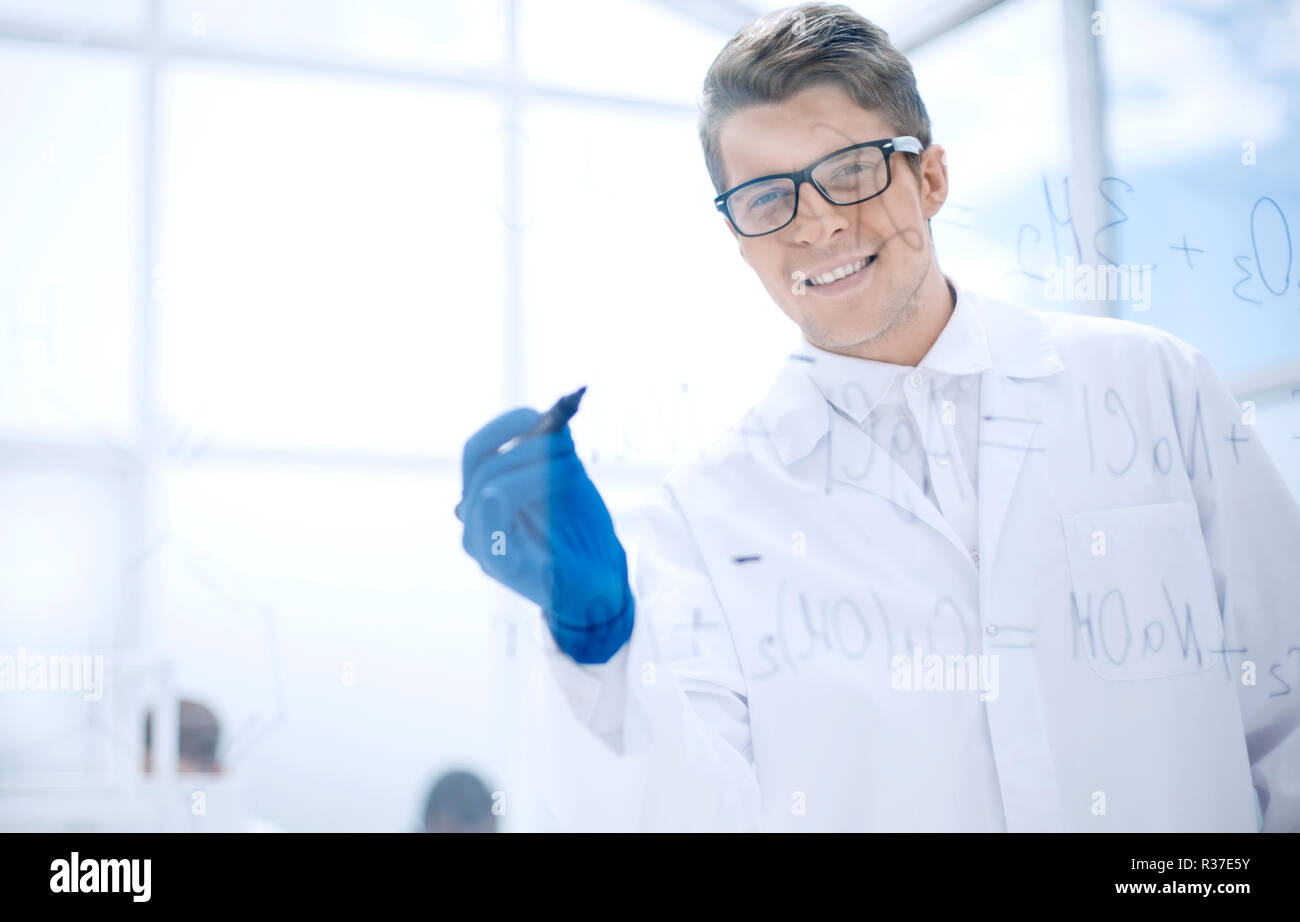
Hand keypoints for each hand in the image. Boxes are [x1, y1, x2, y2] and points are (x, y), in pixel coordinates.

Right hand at [458, 408, 633, 663]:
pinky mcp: (497, 565)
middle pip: (481, 464)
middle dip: (524, 445)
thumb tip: (556, 421)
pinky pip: (488, 531)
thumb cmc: (581, 532)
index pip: (477, 451)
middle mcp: (473, 517)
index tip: (538, 413)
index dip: (504, 427)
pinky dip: (497, 507)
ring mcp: (481, 542)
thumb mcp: (569, 481)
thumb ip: (555, 453)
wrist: (600, 580)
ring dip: (535, 469)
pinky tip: (502, 494)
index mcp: (485, 493)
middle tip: (561, 438)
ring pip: (490, 487)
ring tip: (573, 466)